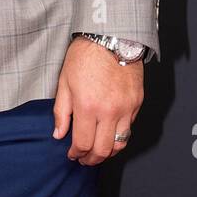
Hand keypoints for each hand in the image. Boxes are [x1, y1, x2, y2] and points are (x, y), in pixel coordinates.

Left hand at [52, 36, 143, 165]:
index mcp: (87, 106)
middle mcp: (109, 111)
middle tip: (84, 159)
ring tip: (98, 151)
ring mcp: (126, 108)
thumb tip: (59, 134)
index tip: (72, 154)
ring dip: (108, 152)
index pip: (83, 144)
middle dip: (91, 159)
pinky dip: (119, 135)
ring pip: (120, 144)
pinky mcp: (137, 103)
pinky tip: (109, 132)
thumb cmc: (85, 56)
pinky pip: (129, 128)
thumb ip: (61, 112)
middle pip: (103, 150)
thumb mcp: (64, 82)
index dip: (76, 154)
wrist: (111, 37)